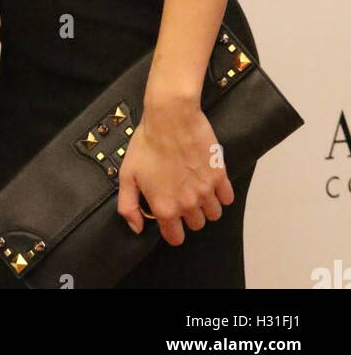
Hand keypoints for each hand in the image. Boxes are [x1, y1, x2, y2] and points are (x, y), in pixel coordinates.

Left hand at [116, 100, 233, 245]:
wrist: (170, 117)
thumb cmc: (147, 143)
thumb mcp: (127, 174)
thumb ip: (128, 206)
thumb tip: (137, 228)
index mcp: (165, 208)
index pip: (175, 238)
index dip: (172, 229)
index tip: (170, 217)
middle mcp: (188, 205)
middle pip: (196, 225)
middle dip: (188, 215)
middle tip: (180, 195)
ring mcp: (206, 191)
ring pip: (213, 214)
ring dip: (206, 206)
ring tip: (196, 189)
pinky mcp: (219, 176)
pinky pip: (227, 198)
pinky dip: (221, 194)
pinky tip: (211, 183)